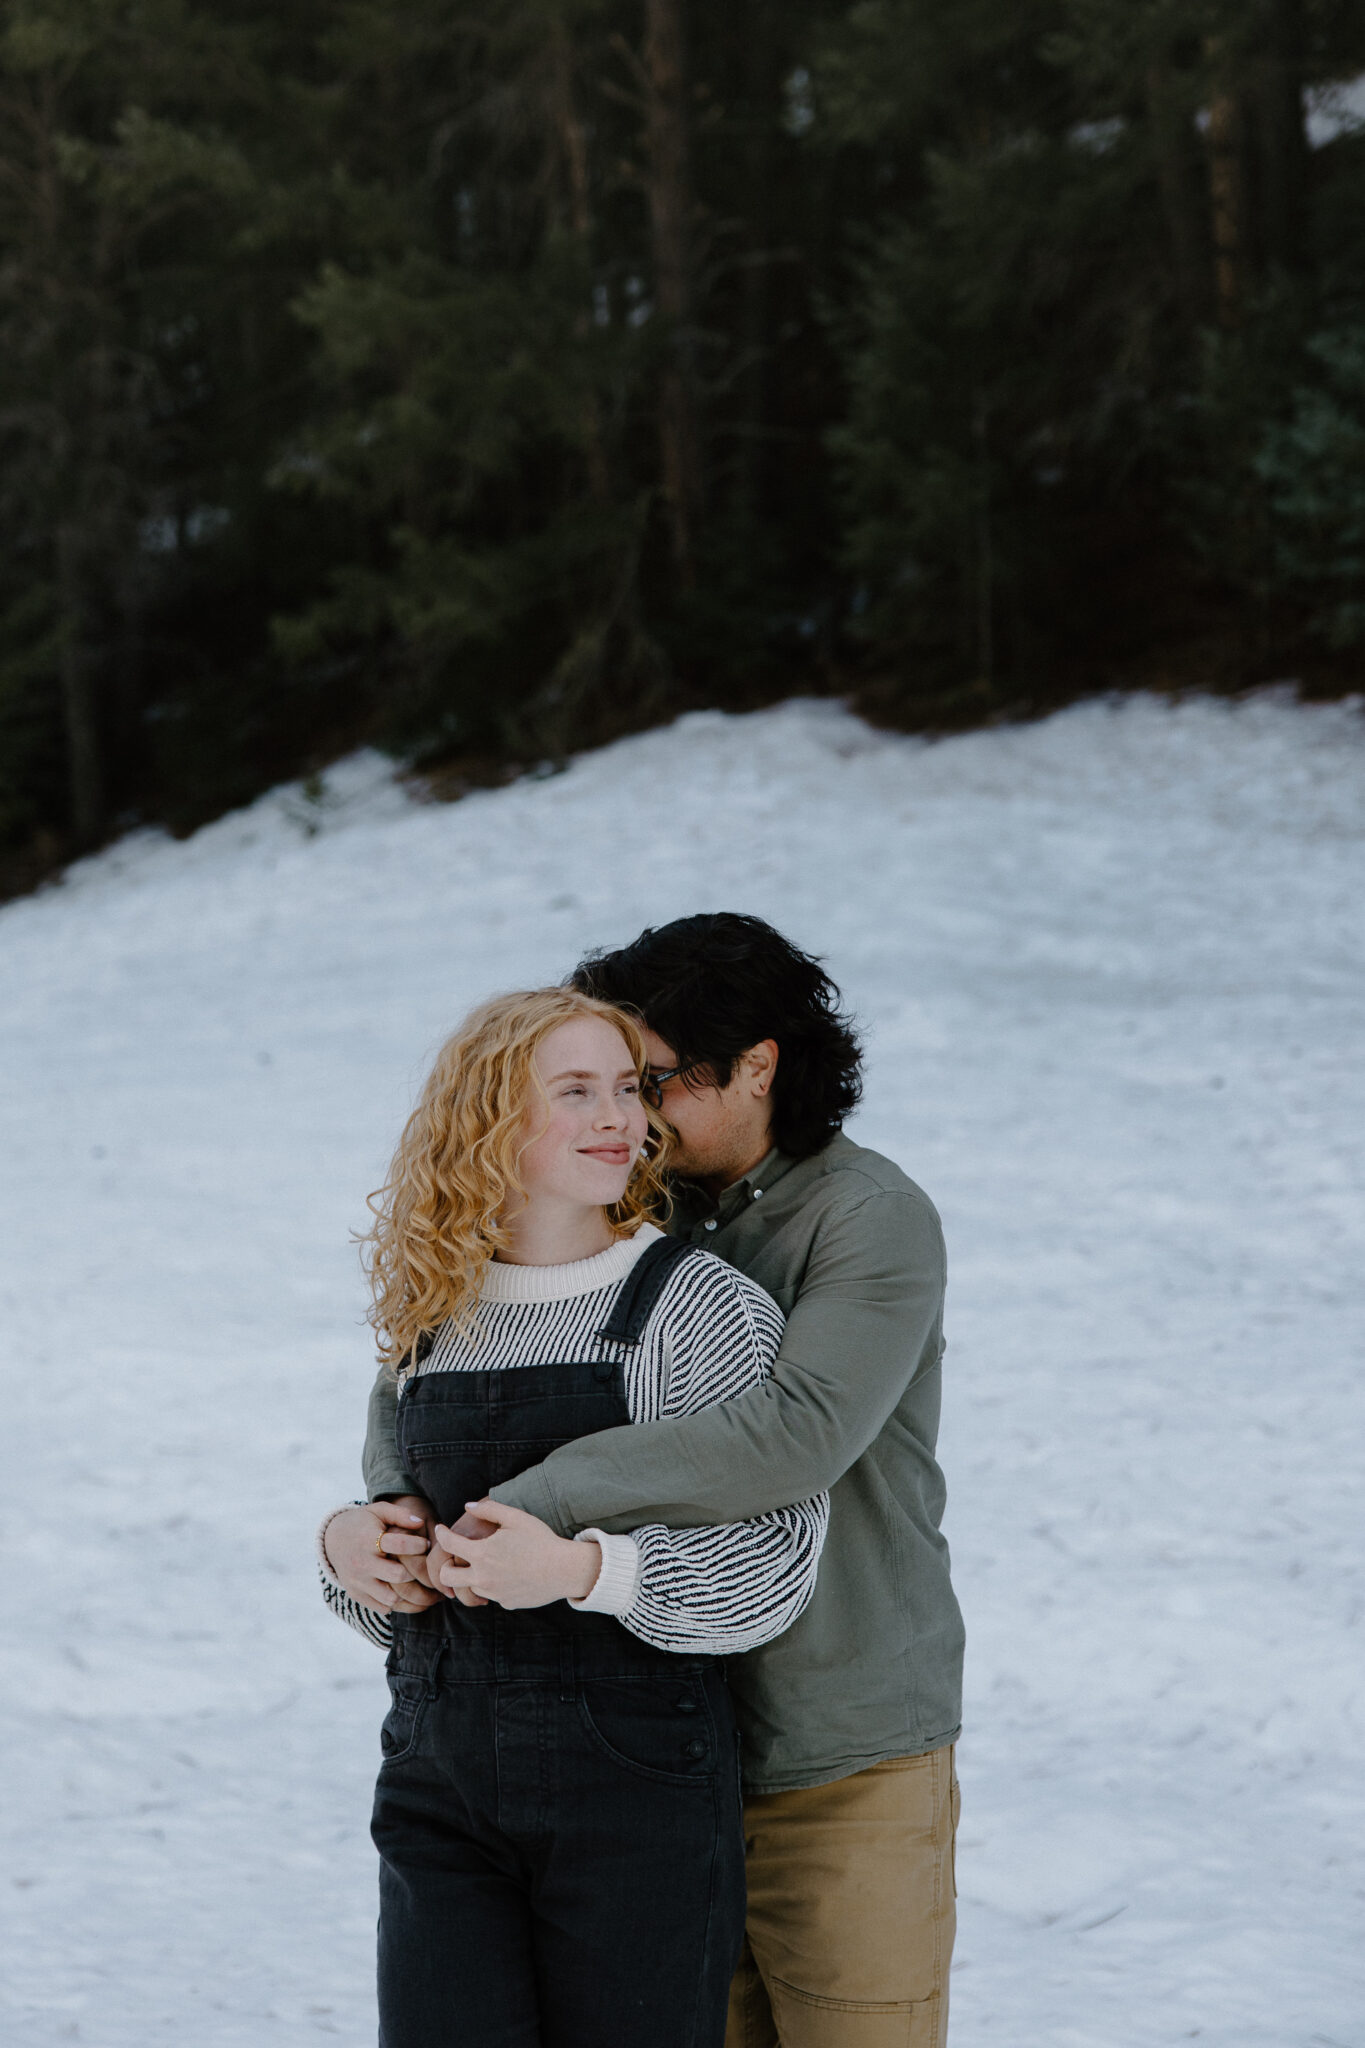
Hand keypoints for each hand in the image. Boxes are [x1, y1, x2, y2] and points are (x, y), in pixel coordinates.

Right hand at [322, 1497, 440, 1612]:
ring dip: (406, 1591)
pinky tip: (401, 1589)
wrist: (332, 1541)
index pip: (400, 1545)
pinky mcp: (356, 1594)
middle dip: (414, 1570)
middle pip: (397, 1575)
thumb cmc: (363, 1523)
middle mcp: (362, 1563)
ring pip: (390, 1598)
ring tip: (413, 1580)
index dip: (418, 1545)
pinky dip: (394, 1602)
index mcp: (368, 1540)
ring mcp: (358, 1581)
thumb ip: (399, 1514)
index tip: (425, 1543)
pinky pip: (382, 1608)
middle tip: (421, 1565)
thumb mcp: (378, 1511)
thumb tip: (420, 1522)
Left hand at [431, 1498, 599, 1609]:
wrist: (564, 1569)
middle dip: (444, 1567)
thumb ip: (489, 1509)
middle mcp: (483, 1577)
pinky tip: (510, 1574)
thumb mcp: (516, 1518)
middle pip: (446, 1577)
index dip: (441, 1533)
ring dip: (473, 1576)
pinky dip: (495, 1585)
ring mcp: (494, 1593)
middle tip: (455, 1558)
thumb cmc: (541, 1540)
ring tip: (490, 1564)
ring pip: (470, 1587)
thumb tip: (468, 1506)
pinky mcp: (506, 1603)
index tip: (441, 1529)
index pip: (448, 1544)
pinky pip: (492, 1595)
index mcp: (482, 1553)